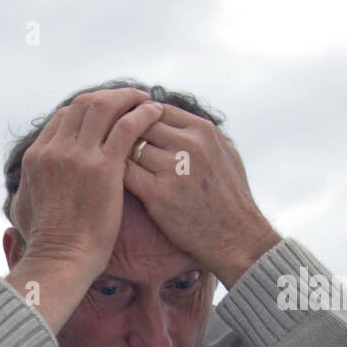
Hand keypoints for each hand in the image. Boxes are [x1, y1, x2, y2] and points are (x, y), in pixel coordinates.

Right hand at [10, 88, 166, 284]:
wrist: (61, 260)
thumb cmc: (45, 244)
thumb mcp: (22, 208)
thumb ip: (25, 188)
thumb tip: (24, 186)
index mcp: (36, 156)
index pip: (64, 115)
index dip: (89, 109)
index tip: (108, 113)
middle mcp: (55, 150)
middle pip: (85, 103)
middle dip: (110, 97)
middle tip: (131, 100)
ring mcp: (78, 156)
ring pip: (105, 106)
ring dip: (128, 98)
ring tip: (146, 101)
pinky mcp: (103, 168)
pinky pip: (127, 126)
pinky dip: (143, 114)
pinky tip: (155, 113)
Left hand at [122, 104, 280, 287]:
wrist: (235, 237)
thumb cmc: (231, 198)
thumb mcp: (225, 154)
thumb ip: (200, 135)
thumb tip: (174, 119)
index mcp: (204, 131)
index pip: (158, 109)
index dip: (140, 119)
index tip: (129, 132)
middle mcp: (190, 145)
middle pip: (141, 125)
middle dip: (125, 136)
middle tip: (113, 148)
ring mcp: (174, 169)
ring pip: (130, 147)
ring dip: (118, 156)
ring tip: (110, 165)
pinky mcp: (159, 194)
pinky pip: (126, 173)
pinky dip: (116, 175)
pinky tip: (112, 182)